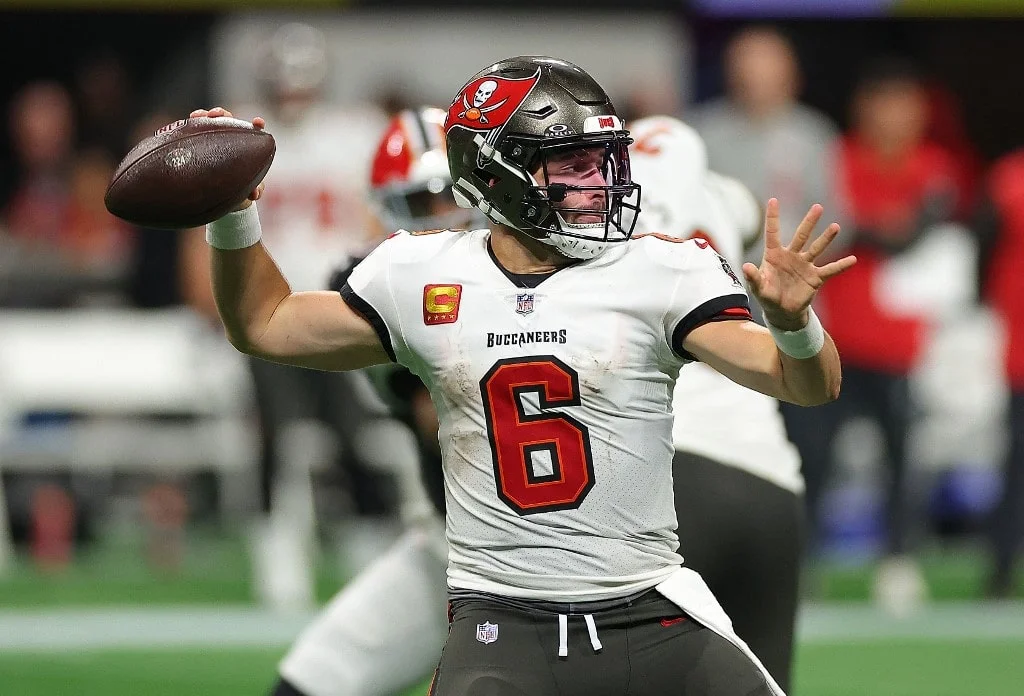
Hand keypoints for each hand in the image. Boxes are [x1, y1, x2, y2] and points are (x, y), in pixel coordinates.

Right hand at [189, 106, 266, 210]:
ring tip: (197, 116)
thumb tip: (254, 194)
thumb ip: (255, 190)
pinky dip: (190, 125)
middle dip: (221, 113)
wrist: (222, 196)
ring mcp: (213, 138)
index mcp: (246, 146)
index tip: (258, 122)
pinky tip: (186, 122)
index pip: (253, 131)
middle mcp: (229, 138)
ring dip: (203, 115)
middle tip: (215, 115)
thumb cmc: (240, 189)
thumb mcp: (248, 191)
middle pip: (227, 119)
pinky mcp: (198, 142)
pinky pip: (194, 130)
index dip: (256, 125)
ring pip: (209, 121)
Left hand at [742, 199, 856, 330]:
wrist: (782, 311)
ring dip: (826, 238)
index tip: (773, 200)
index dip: (773, 217)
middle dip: (810, 222)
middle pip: (801, 235)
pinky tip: (852, 259)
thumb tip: (746, 267)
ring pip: (817, 248)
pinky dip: (841, 266)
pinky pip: (830, 270)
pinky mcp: (815, 277)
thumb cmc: (768, 297)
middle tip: (818, 207)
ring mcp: (805, 265)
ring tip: (835, 227)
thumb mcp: (759, 288)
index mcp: (774, 255)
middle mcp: (791, 256)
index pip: (773, 233)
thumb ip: (754, 278)